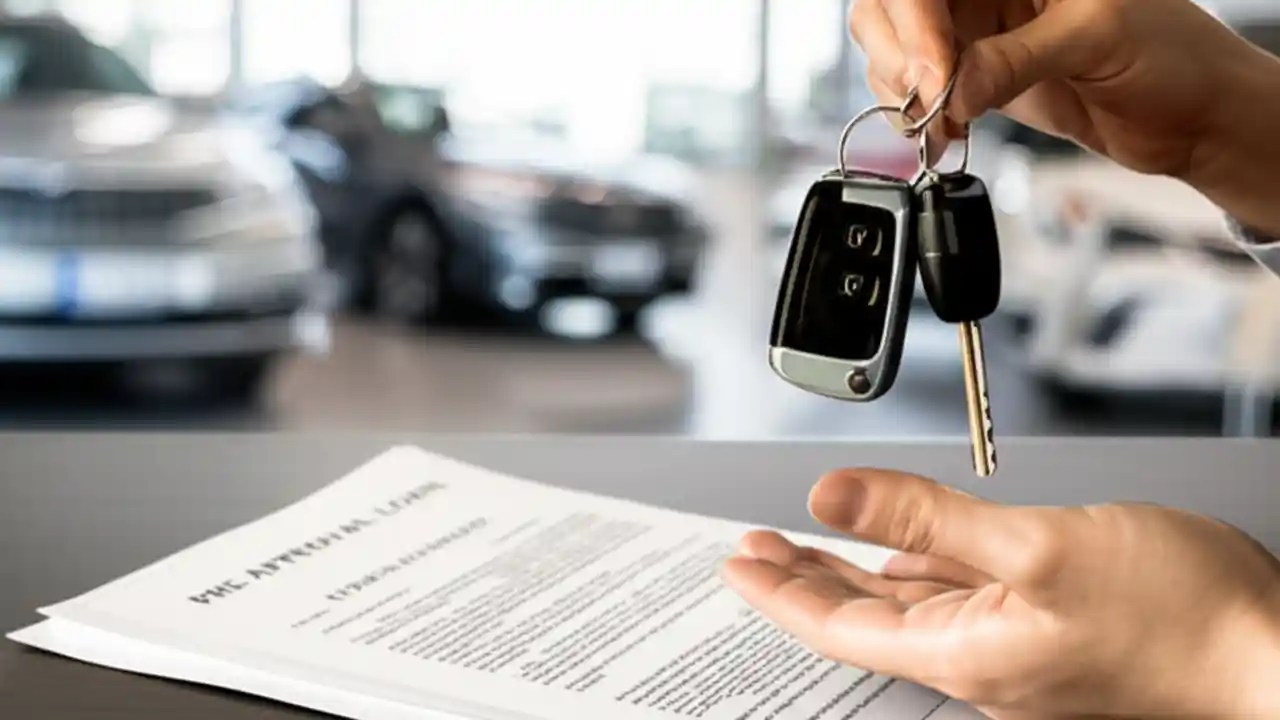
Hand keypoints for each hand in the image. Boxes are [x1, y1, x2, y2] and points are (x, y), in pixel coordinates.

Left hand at [722, 469, 1279, 717]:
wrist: (1271, 654)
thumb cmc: (1180, 616)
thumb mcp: (1039, 544)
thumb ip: (928, 516)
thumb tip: (833, 496)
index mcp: (965, 650)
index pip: (838, 625)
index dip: (780, 592)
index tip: (739, 562)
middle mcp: (980, 656)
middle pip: (862, 616)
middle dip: (803, 578)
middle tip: (756, 547)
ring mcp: (1014, 643)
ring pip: (907, 602)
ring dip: (854, 568)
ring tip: (810, 540)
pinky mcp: (1047, 623)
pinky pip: (959, 594)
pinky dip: (918, 567)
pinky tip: (903, 551)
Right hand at [852, 0, 1279, 234]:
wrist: (1193, 116)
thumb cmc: (1173, 55)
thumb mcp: (1093, 40)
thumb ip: (1015, 60)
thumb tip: (950, 89)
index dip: (916, 18)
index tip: (933, 70)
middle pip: (898, 6)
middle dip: (902, 56)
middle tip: (929, 102)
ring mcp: (981, 28)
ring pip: (898, 46)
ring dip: (902, 89)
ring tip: (937, 122)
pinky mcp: (977, 73)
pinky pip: (918, 86)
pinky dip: (916, 112)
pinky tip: (943, 130)